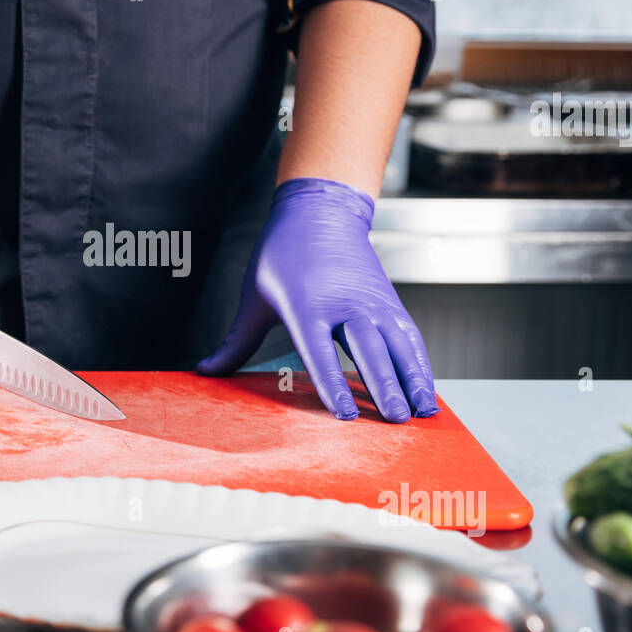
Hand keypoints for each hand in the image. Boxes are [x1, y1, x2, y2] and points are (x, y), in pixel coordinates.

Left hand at [198, 178, 436, 421]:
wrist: (321, 210)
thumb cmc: (281, 255)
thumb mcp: (254, 296)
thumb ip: (235, 342)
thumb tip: (206, 372)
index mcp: (306, 305)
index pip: (320, 351)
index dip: (332, 383)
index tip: (346, 414)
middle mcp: (345, 304)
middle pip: (368, 350)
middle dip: (383, 386)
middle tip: (394, 421)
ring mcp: (372, 303)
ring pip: (399, 345)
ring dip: (413, 380)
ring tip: (421, 413)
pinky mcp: (390, 302)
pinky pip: (410, 337)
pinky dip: (421, 365)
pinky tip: (426, 392)